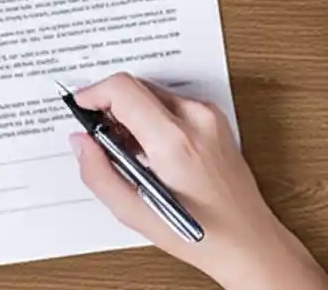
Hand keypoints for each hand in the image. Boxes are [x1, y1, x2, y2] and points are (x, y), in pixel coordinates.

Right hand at [69, 74, 327, 289]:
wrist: (248, 240)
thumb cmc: (202, 233)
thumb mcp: (135, 213)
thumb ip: (99, 174)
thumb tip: (81, 143)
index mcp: (175, 141)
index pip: (123, 89)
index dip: (94, 94)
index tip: (80, 107)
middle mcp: (196, 119)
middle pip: (137, 88)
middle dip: (111, 108)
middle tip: (101, 140)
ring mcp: (209, 116)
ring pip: (153, 95)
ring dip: (133, 115)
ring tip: (131, 154)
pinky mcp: (215, 119)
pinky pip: (172, 104)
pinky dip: (153, 120)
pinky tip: (152, 152)